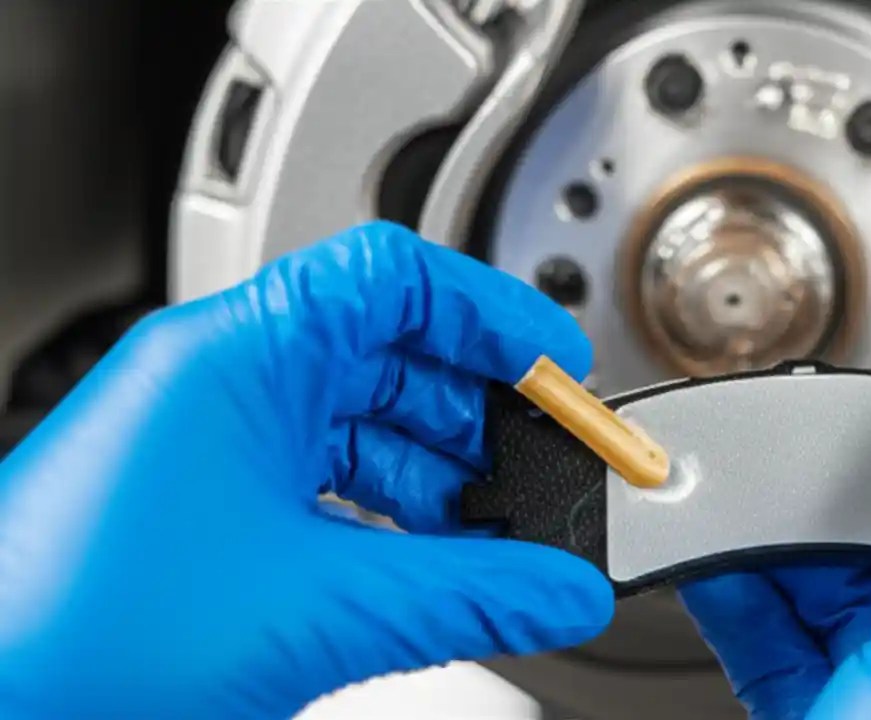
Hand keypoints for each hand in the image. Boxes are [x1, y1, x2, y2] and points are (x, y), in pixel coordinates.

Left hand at [0, 222, 612, 718]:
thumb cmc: (77, 643)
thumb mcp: (315, 609)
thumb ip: (467, 595)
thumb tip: (562, 592)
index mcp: (238, 355)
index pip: (394, 277)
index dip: (490, 313)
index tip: (557, 367)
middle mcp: (217, 379)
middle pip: (385, 349)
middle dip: (475, 411)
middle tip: (540, 466)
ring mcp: (203, 439)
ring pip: (354, 420)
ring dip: (434, 472)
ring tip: (492, 535)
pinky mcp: (198, 500)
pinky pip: (318, 476)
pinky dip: (384, 511)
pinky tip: (424, 563)